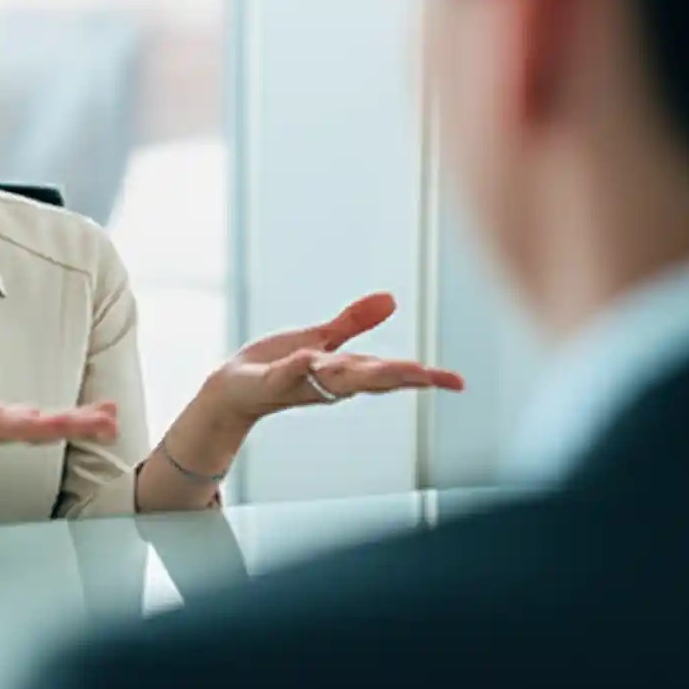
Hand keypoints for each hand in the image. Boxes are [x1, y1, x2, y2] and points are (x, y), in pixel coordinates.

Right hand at [0, 345, 118, 458]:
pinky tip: (110, 413)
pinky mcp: (26, 423)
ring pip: (54, 429)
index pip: (1, 423)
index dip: (24, 423)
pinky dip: (84, 419)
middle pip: (38, 430)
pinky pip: (59, 423)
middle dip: (70, 428)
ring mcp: (15, 428)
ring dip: (85, 426)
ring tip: (114, 420)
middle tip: (105, 426)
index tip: (48, 423)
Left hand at [200, 293, 464, 427]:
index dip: (423, 377)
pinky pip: (285, 374)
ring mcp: (300, 382)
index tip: (457, 382)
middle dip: (401, 377)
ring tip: (388, 370)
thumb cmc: (276, 366)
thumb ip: (354, 323)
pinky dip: (297, 368)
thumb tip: (392, 300)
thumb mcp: (320, 339)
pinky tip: (309, 358)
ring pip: (334, 379)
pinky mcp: (270, 381)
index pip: (390, 373)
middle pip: (371, 379)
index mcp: (344, 371)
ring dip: (359, 375)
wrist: (231, 389)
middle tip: (432, 376)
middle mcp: (328, 381)